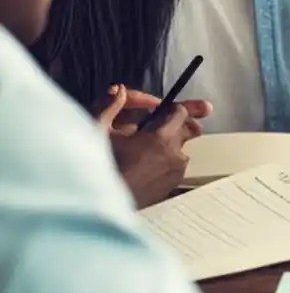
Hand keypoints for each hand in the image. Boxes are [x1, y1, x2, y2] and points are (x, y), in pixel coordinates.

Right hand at [95, 85, 211, 207]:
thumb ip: (110, 106)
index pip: (180, 113)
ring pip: (180, 150)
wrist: (101, 203)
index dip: (173, 107)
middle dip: (181, 123)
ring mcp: (176, 172)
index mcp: (161, 138)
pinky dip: (166, 161)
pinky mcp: (172, 186)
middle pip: (188, 130)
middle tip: (185, 117)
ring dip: (171, 144)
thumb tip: (120, 89)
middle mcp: (175, 154)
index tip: (165, 108)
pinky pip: (174, 166)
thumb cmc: (98, 165)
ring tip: (151, 146)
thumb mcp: (97, 131)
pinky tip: (148, 164)